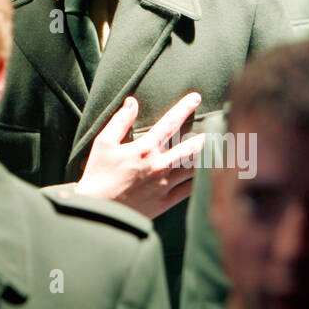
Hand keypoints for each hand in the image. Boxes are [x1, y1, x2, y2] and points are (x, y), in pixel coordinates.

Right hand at [74, 92, 205, 218]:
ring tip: (210, 149)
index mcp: (144, 149)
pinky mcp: (165, 202)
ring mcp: (164, 185)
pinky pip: (190, 190)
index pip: (170, 123)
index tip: (196, 97)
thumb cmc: (97, 174)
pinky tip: (202, 174)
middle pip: (191, 147)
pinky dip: (198, 180)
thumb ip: (120, 121)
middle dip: (203, 135)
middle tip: (211, 128)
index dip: (184, 108)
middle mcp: (159, 166)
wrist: (98, 211)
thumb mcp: (103, 143)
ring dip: (203, 157)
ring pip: (194, 168)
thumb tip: (132, 102)